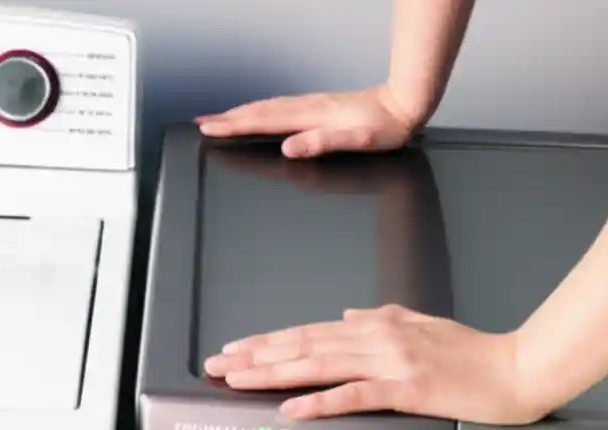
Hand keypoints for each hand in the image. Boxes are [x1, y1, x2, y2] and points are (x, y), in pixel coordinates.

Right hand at [195, 85, 424, 158]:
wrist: (405, 103)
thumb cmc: (385, 127)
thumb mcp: (357, 141)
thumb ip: (322, 143)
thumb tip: (289, 148)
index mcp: (311, 117)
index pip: (263, 122)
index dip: (233, 126)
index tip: (209, 129)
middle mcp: (307, 107)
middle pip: (258, 112)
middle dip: (228, 118)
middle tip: (202, 123)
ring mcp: (311, 105)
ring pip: (267, 108)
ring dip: (241, 113)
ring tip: (220, 118)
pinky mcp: (318, 106)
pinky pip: (279, 107)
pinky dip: (260, 110)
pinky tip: (258, 113)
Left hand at [202, 304, 550, 424]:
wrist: (518, 369)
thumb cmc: (474, 353)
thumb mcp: (421, 323)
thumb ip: (382, 317)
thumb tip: (347, 314)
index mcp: (377, 325)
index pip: (309, 332)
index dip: (268, 341)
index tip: (236, 348)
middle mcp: (377, 337)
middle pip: (303, 346)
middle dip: (256, 355)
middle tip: (219, 364)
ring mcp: (391, 362)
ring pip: (319, 365)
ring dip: (274, 372)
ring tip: (240, 379)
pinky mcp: (408, 387)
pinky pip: (355, 395)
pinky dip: (321, 401)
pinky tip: (294, 407)